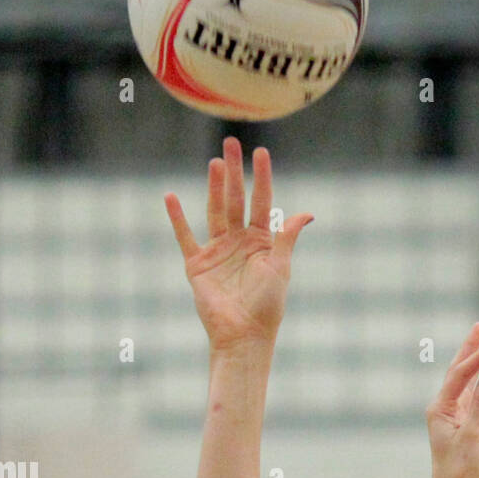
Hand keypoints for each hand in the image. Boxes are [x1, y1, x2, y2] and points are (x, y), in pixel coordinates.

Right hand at [164, 135, 313, 350]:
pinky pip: (185, 236)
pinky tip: (171, 197)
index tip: (261, 152)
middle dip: (234, 173)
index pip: (262, 202)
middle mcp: (239, 242)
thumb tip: (307, 214)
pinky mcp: (197, 264)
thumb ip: (287, 237)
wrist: (244, 335)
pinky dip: (177, 218)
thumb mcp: (280, 267)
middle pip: (235, 200)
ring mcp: (217, 251)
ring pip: (214, 211)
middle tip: (231, 143)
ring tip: (215, 163)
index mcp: (261, 242)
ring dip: (213, 187)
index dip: (262, 178)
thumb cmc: (267, 305)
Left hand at [425, 322, 478, 477]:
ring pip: (464, 385)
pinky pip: (472, 400)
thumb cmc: (461, 471)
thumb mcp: (474, 436)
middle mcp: (443, 411)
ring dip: (474, 365)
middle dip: (469, 350)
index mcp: (439, 410)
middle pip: (457, 372)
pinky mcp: (465, 430)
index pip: (460, 375)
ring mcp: (453, 420)